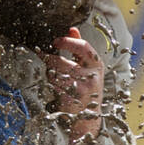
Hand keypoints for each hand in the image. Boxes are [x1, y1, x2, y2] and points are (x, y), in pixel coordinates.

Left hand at [44, 27, 102, 142]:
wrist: (89, 115)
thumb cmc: (88, 85)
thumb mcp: (89, 66)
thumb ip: (80, 47)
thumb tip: (72, 29)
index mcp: (96, 65)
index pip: (83, 47)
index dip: (67, 42)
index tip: (56, 41)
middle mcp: (91, 77)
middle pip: (61, 62)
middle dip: (50, 59)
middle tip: (47, 58)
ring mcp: (81, 90)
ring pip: (54, 74)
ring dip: (50, 73)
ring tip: (54, 75)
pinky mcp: (70, 100)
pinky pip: (53, 86)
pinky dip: (51, 84)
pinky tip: (57, 86)